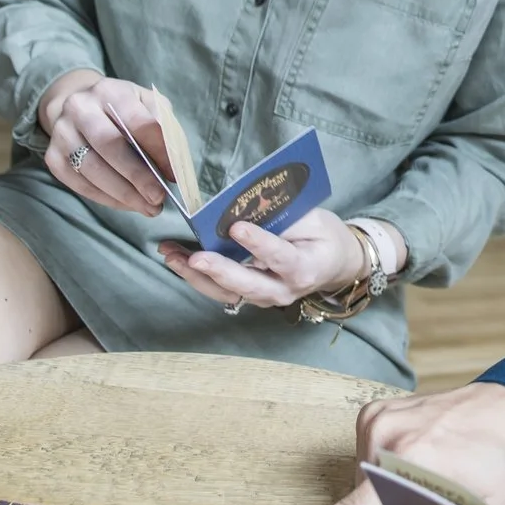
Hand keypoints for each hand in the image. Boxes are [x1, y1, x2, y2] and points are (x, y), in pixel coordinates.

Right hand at [40, 73, 168, 214]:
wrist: (80, 107)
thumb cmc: (123, 110)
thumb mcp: (147, 106)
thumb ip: (164, 131)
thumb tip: (173, 167)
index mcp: (110, 91)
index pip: (138, 121)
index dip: (159, 150)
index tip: (174, 174)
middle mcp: (80, 107)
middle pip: (109, 144)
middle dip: (137, 176)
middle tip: (158, 198)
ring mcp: (62, 132)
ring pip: (91, 168)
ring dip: (123, 193)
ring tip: (148, 208)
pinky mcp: (52, 156)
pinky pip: (78, 183)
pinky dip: (105, 198)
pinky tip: (126, 204)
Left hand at [157, 207, 361, 311]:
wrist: (332, 265)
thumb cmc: (323, 238)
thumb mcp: (314, 220)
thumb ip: (284, 216)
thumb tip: (246, 206)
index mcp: (304, 269)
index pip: (280, 257)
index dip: (259, 244)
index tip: (237, 227)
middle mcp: (282, 290)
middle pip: (248, 285)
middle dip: (219, 271)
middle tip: (195, 256)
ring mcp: (264, 297)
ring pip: (227, 293)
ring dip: (196, 276)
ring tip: (172, 256)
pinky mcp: (248, 296)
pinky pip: (220, 291)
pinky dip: (196, 276)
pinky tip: (176, 258)